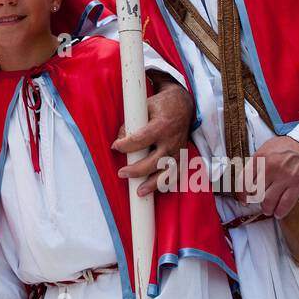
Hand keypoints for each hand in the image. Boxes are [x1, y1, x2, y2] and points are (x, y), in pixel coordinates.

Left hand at [114, 80, 193, 196]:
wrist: (183, 106)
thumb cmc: (160, 107)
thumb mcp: (144, 107)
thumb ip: (131, 123)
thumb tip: (119, 140)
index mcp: (162, 126)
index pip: (141, 140)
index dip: (126, 145)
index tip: (115, 147)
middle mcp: (171, 141)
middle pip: (153, 161)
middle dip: (136, 170)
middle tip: (121, 173)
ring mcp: (178, 151)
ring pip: (166, 173)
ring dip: (152, 184)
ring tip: (139, 192)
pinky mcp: (182, 157)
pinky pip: (176, 174)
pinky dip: (166, 183)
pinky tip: (155, 190)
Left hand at [250, 135, 298, 217]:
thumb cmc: (292, 145)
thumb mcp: (270, 147)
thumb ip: (259, 160)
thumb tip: (251, 174)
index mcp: (260, 157)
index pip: (244, 179)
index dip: (242, 193)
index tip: (243, 200)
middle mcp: (270, 168)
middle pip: (255, 192)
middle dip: (256, 202)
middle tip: (259, 205)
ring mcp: (284, 177)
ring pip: (268, 200)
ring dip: (267, 209)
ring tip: (269, 210)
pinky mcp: (298, 185)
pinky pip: (285, 203)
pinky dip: (280, 211)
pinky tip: (279, 213)